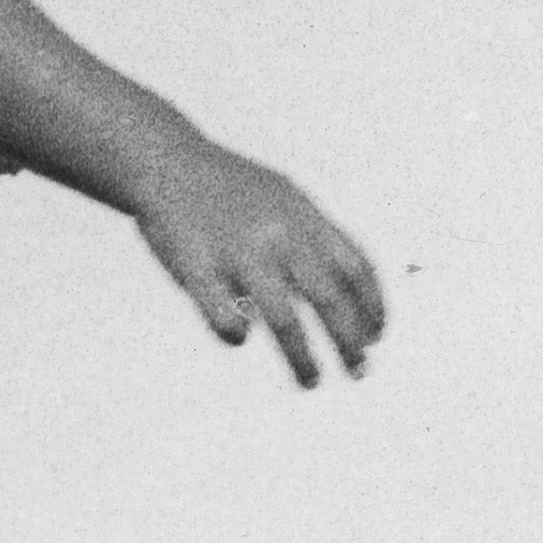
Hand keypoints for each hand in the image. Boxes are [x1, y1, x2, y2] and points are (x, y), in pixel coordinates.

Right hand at [131, 143, 384, 386]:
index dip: (372, 307)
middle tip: (360, 372)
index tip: (376, 336)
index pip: (356, 268)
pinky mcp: (197, 270)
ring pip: (285, 321)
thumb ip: (318, 235)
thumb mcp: (286, 197)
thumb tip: (357, 287)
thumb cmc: (231, 188)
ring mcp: (238, 253)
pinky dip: (237, 336)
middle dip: (350, 343)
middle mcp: (278, 235)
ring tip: (312, 381)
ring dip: (304, 359)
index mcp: (304, 216)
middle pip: (329, 300)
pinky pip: (227, 320)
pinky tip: (240, 337)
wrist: (166, 161)